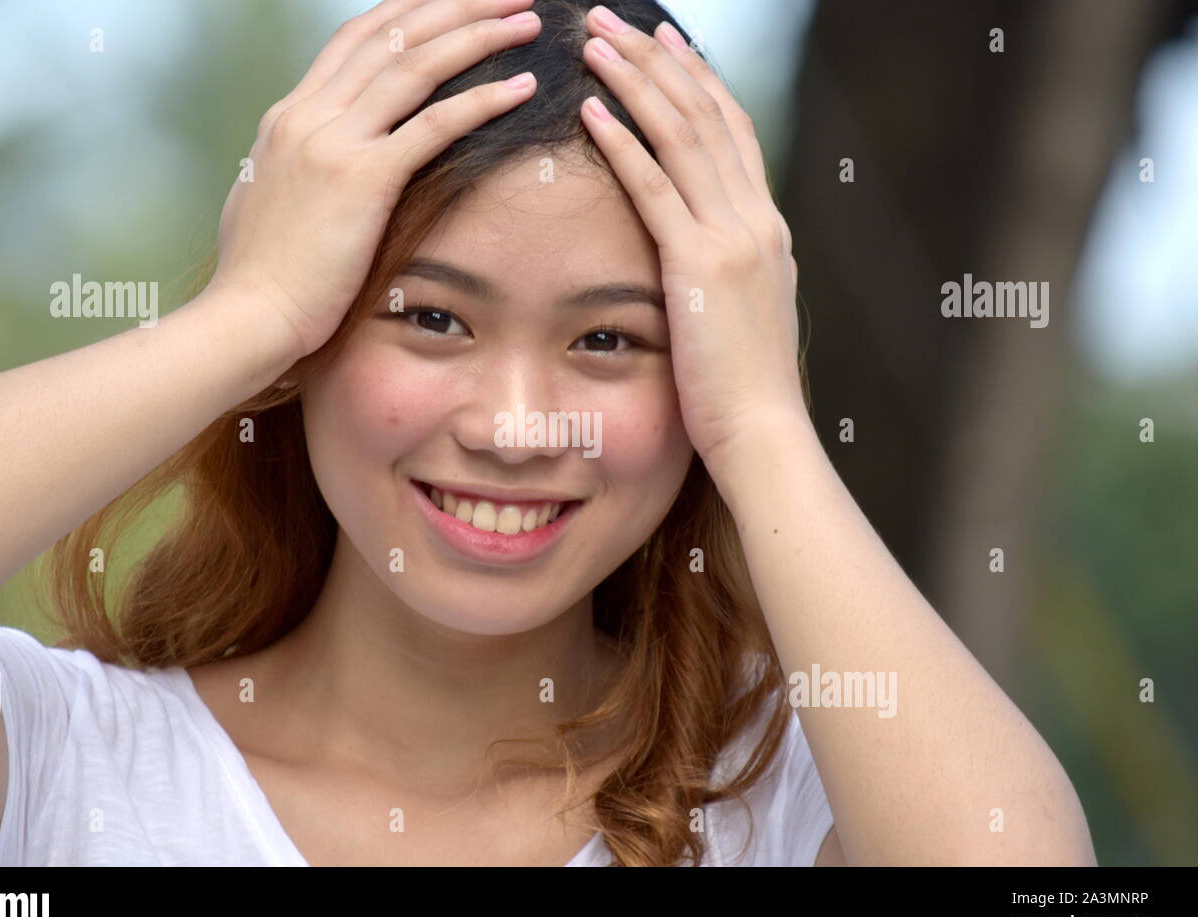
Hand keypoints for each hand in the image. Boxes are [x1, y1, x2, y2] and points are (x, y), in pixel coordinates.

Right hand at [205, 0, 543, 360]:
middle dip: (454, 5)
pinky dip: (482, 100)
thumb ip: (299, 168)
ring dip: (478, 35)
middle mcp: (308, 115)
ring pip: (417, 65)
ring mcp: (333, 142)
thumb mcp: (271, 201)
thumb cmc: (262, 277)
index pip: (355, 41)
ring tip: (526, 21)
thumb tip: (318, 162)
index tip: (451, 2)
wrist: (247, 316)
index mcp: (288, 117)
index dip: (408, 14)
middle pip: (392, 35)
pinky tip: (521, 87)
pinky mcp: (362, 180)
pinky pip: (433, 125)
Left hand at [577, 6, 806, 470]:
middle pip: (706, 115)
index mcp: (766, 228)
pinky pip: (655, 189)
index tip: (666, 43)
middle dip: (658, 61)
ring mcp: (734, 237)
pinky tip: (590, 109)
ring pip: (682, 136)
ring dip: (635, 80)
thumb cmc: (744, 392)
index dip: (697, 82)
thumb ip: (725, 274)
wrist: (763, 435)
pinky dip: (623, 143)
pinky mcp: (700, 265)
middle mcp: (757, 219)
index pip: (732, 133)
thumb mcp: (742, 317)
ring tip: (594, 39)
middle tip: (616, 19)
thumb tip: (701, 258)